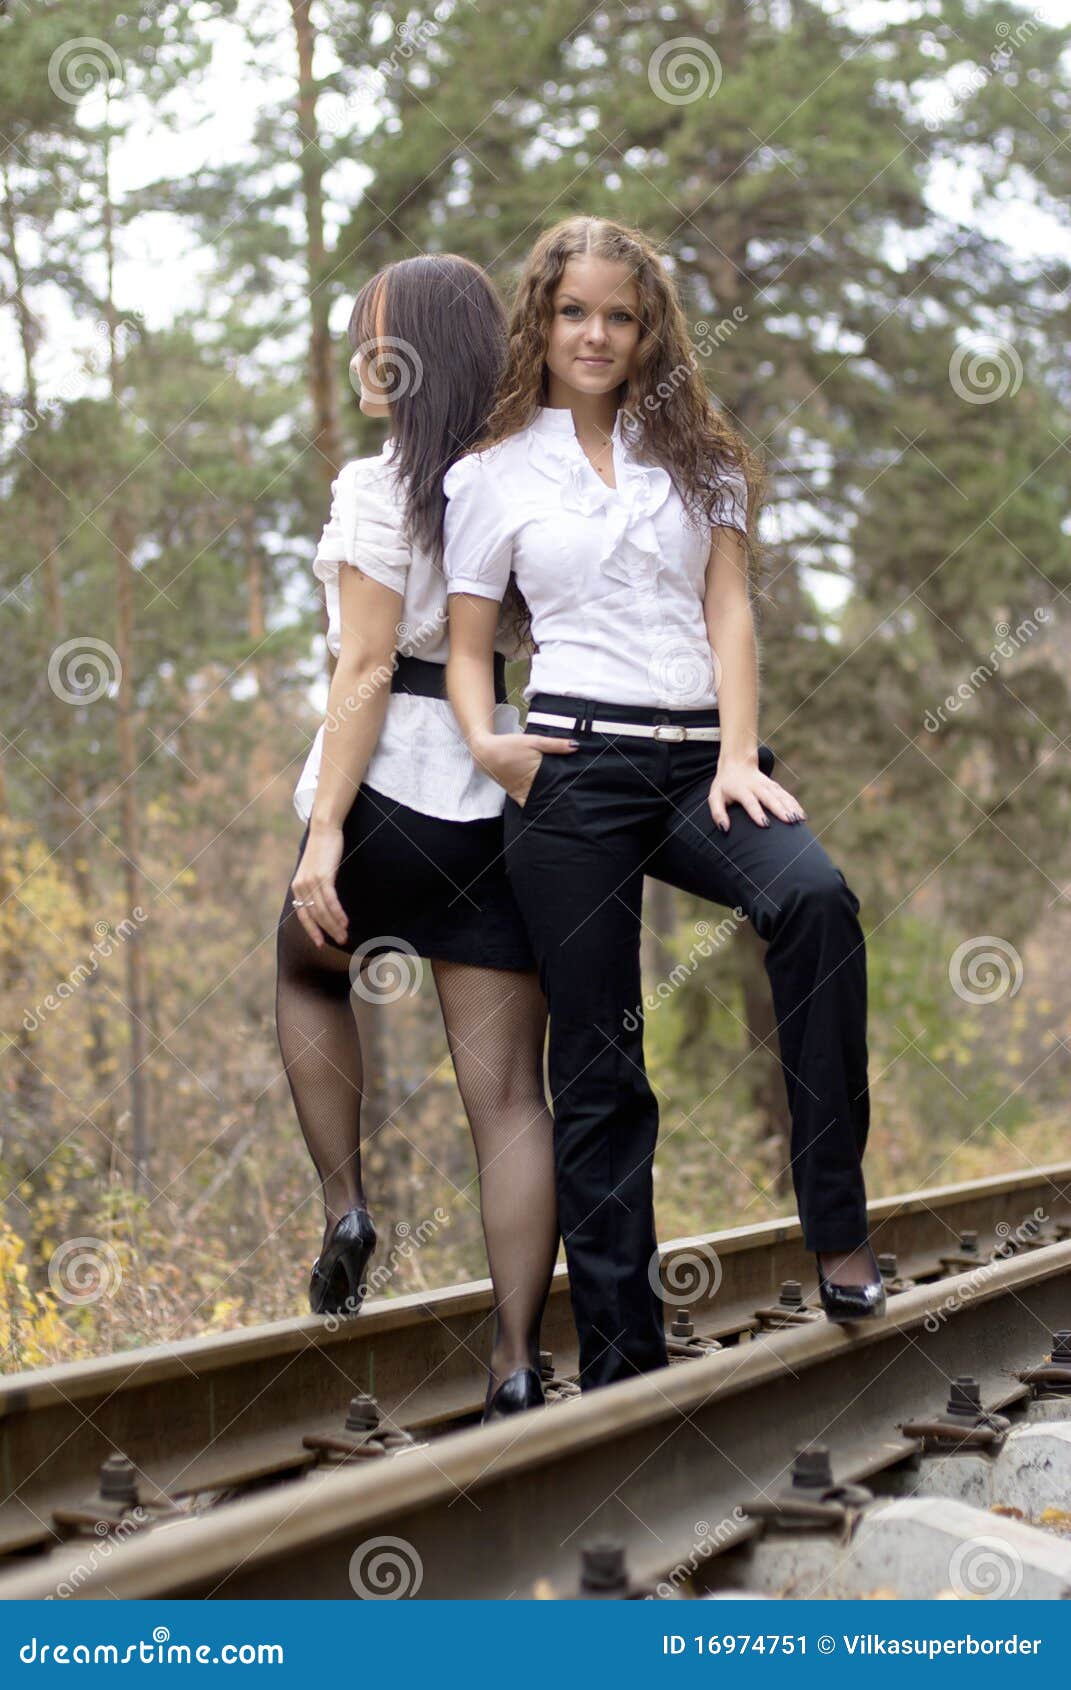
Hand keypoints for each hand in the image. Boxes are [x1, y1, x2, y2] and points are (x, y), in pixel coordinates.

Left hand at [290, 823, 348, 947]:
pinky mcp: (323, 876)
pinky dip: (337, 913)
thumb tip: (323, 903)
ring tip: (344, 935)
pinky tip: (345, 921)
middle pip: (314, 916)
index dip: (312, 931)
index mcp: (297, 887)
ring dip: (334, 925)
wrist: (324, 829)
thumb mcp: (315, 871)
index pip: (303, 915)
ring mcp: (311, 882)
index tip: (319, 943)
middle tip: (340, 941)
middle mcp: (301, 886)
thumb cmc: (323, 850)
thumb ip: (316, 886)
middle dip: (327, 931)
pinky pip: (330, 900)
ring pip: (322, 911)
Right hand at [474, 730, 578, 807]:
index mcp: (535, 776)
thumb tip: (575, 746)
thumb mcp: (533, 741)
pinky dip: (535, 804)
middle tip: (574, 806)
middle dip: (558, 801)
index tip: (577, 800)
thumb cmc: (509, 745)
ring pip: (537, 803)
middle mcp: (527, 788)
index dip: (566, 797)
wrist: (485, 752)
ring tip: (562, 808)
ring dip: (547, 804)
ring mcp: (520, 793)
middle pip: (547, 799)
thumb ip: (555, 744)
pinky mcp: (514, 793)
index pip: (554, 791)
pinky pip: (527, 803)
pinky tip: (543, 804)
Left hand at [708, 757, 805, 831]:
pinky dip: (795, 805)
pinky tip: (802, 816)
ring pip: (781, 796)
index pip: (750, 802)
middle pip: (770, 798)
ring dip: (791, 807)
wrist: (737, 763)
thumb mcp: (714, 797)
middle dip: (780, 810)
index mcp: (741, 789)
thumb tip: (724, 829)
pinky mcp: (774, 786)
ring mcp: (767, 785)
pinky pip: (786, 795)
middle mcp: (756, 786)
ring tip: (798, 820)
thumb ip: (718, 813)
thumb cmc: (724, 785)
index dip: (757, 813)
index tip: (765, 824)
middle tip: (789, 821)